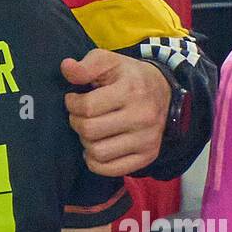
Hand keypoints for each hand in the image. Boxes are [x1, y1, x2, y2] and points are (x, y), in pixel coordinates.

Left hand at [62, 50, 170, 177]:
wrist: (164, 92)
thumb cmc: (129, 77)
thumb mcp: (109, 61)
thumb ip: (86, 65)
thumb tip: (66, 67)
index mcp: (131, 91)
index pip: (87, 107)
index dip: (72, 103)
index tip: (74, 99)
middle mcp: (142, 117)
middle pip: (90, 131)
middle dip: (77, 122)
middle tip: (81, 115)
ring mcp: (147, 139)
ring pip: (98, 153)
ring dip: (86, 142)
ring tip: (90, 131)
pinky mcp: (148, 156)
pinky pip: (111, 170)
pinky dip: (96, 162)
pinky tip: (97, 147)